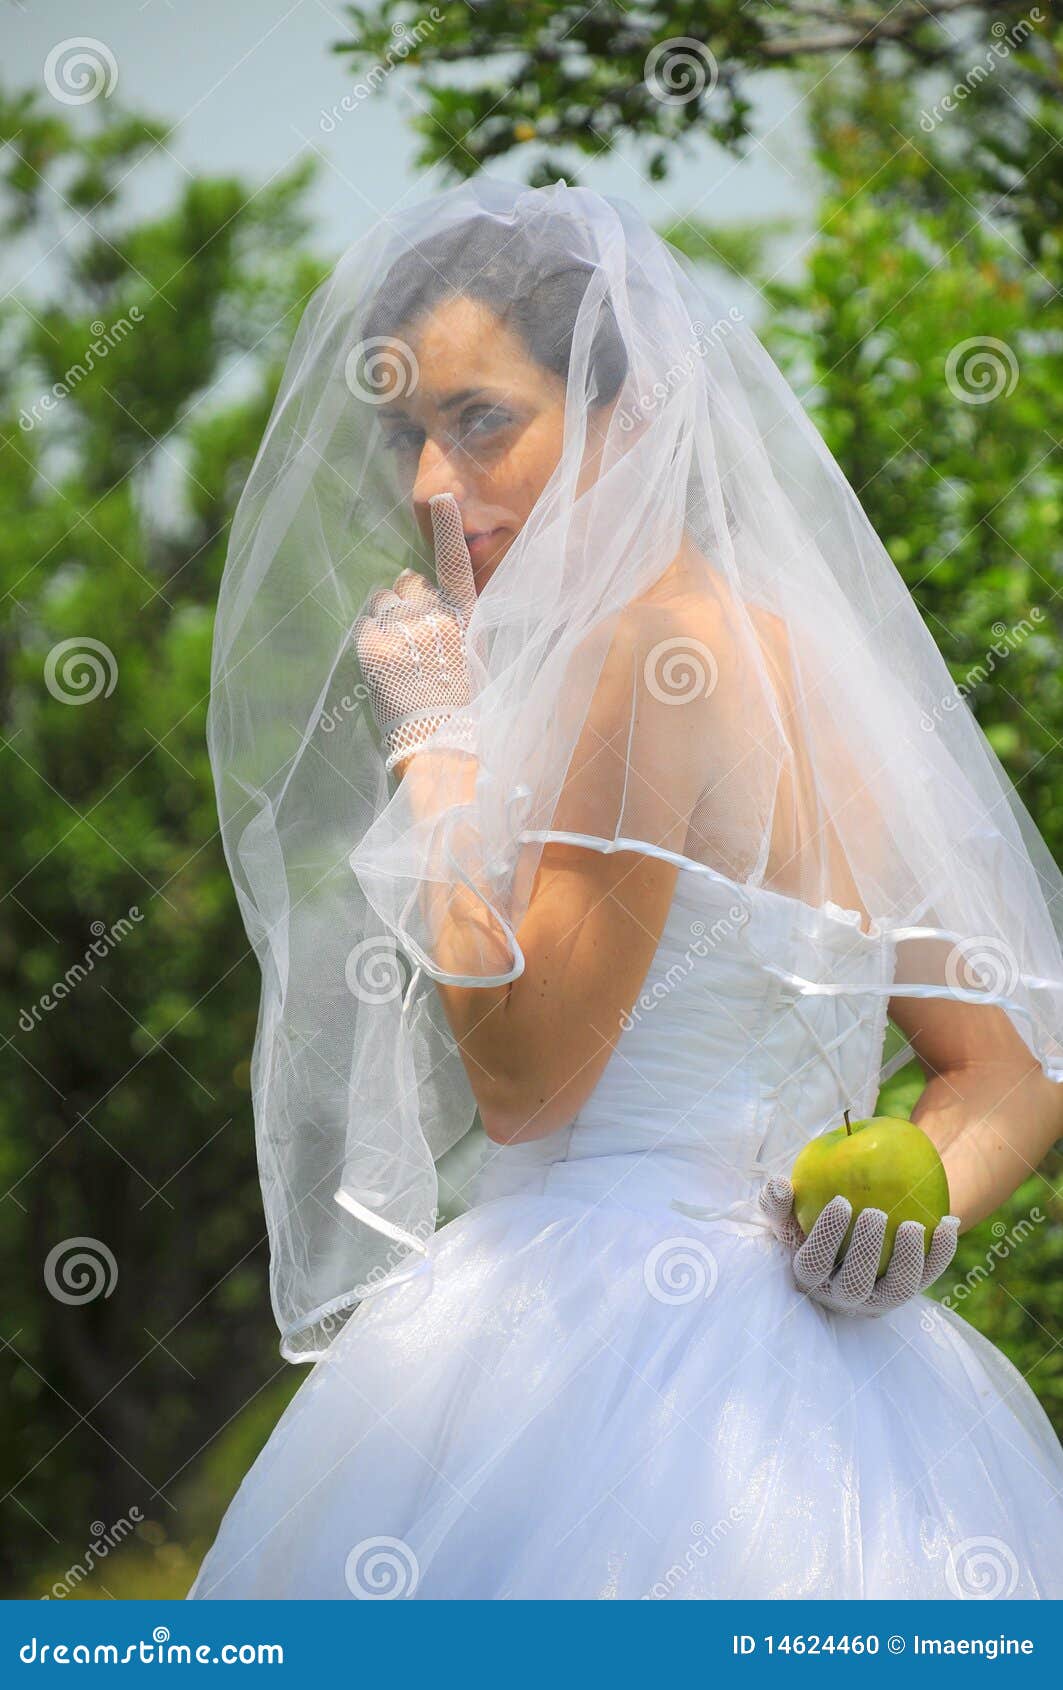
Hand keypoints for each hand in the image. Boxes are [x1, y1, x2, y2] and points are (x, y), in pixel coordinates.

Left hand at [353, 493, 475, 772]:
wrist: (439, 744)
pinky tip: (384, 665)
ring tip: (399, 655)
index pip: (455, 566)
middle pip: (408, 582)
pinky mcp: (375, 648)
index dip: (447, 530)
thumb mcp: (470, 657)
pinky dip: (370, 640)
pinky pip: (364, 625)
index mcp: (465, 621)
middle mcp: (435, 619)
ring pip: (382, 601)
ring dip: (385, 618)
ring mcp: (404, 633)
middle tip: (412, 637)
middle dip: (405, 600)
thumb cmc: (458, 705)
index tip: (442, 497)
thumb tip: (417, 588)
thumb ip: (449, 621)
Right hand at [758, 1175, 959, 1316]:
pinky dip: (941, 1253)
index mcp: (812, 1277)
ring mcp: (880, 1299)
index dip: (827, 1236)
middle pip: (856, 1283)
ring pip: (897, 1290)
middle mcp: (845, 1296)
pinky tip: (948, 1222)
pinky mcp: (909, 1293)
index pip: (815, 1263)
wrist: (846, 1245)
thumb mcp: (789, 1216)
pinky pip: (929, 1276)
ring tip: (911, 1225)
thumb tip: (780, 1184)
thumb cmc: (809, 1224)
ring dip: (906, 1260)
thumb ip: (779, 1203)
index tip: (840, 1201)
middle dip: (866, 1251)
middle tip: (874, 1213)